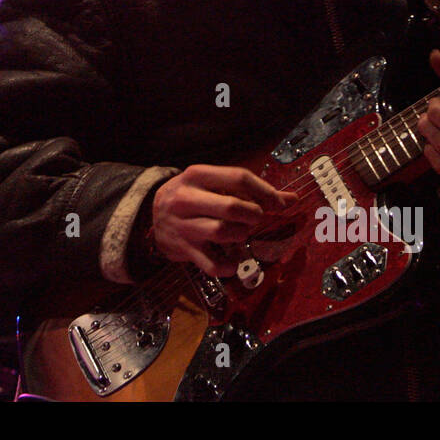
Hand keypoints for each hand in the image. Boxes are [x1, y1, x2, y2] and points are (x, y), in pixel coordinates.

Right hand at [150, 164, 293, 276]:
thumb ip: (248, 189)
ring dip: (242, 235)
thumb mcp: (211, 184)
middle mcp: (186, 199)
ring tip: (241, 232)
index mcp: (196, 175)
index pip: (238, 177)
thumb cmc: (190, 197)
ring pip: (224, 232)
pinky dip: (230, 265)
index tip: (279, 203)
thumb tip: (291, 199)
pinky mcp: (184, 250)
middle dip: (253, 214)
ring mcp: (183, 226)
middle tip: (255, 218)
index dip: (265, 191)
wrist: (149, 217)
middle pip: (232, 206)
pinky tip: (233, 258)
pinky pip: (214, 264)